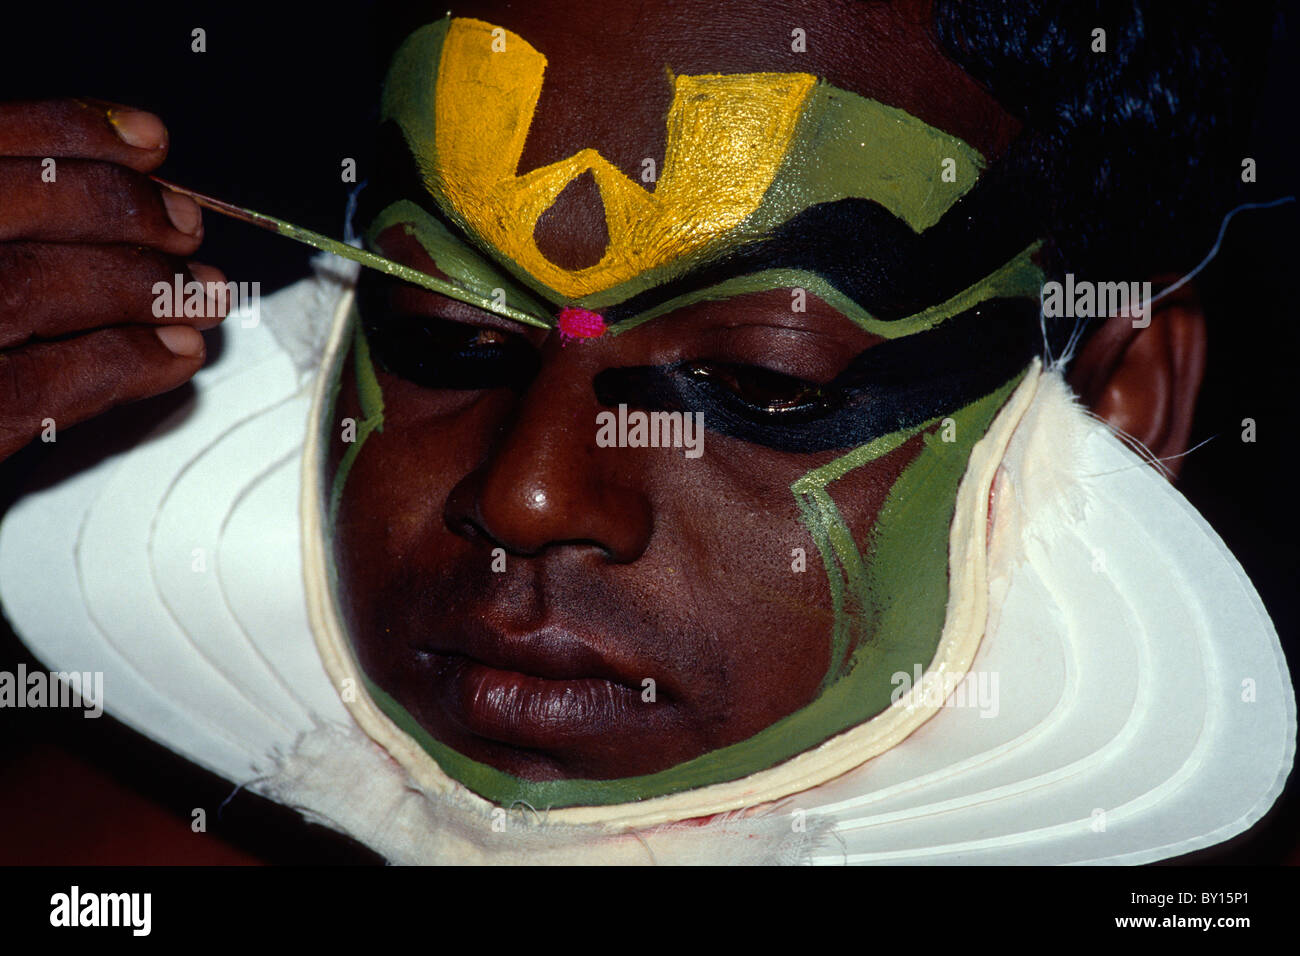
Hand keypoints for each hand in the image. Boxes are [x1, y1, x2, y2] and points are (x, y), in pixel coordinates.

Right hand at [0, 98, 228, 462]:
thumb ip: (3, 218)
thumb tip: (104, 185)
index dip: (71, 131)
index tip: (148, 140)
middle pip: (9, 200)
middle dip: (121, 209)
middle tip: (186, 226)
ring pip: (28, 288)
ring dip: (138, 287)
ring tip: (198, 295)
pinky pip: (38, 388)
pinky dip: (121, 365)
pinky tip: (172, 357)